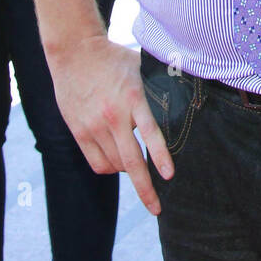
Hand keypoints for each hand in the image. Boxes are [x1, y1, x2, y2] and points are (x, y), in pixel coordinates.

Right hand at [47, 36, 173, 214]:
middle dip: (146, 189)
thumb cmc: (114, 58)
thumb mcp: (141, 66)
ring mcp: (94, 125)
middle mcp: (112, 115)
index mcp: (132, 97)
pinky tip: (118, 164)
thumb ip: (159, 85)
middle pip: (131, 161)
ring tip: (137, 169)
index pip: (149, 132)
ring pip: (114, 165)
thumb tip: (186, 96)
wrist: (75, 52)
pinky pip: (97, 162)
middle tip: (157, 208)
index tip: (169, 175)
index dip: (160, 156)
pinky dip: (110, 169)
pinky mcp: (79, 131)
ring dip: (129, 172)